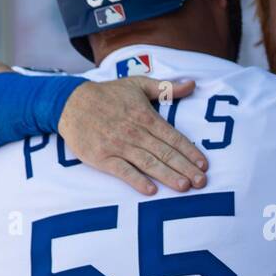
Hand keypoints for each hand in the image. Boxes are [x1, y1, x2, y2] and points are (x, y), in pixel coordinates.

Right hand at [58, 77, 203, 194]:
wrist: (70, 103)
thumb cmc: (107, 94)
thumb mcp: (137, 85)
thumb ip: (166, 88)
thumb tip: (192, 84)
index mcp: (146, 116)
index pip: (174, 137)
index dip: (190, 151)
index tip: (204, 165)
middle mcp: (135, 132)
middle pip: (165, 153)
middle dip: (185, 168)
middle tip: (201, 182)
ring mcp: (118, 146)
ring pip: (148, 163)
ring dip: (167, 175)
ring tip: (184, 187)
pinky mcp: (102, 157)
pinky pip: (122, 171)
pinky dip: (136, 180)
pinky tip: (151, 190)